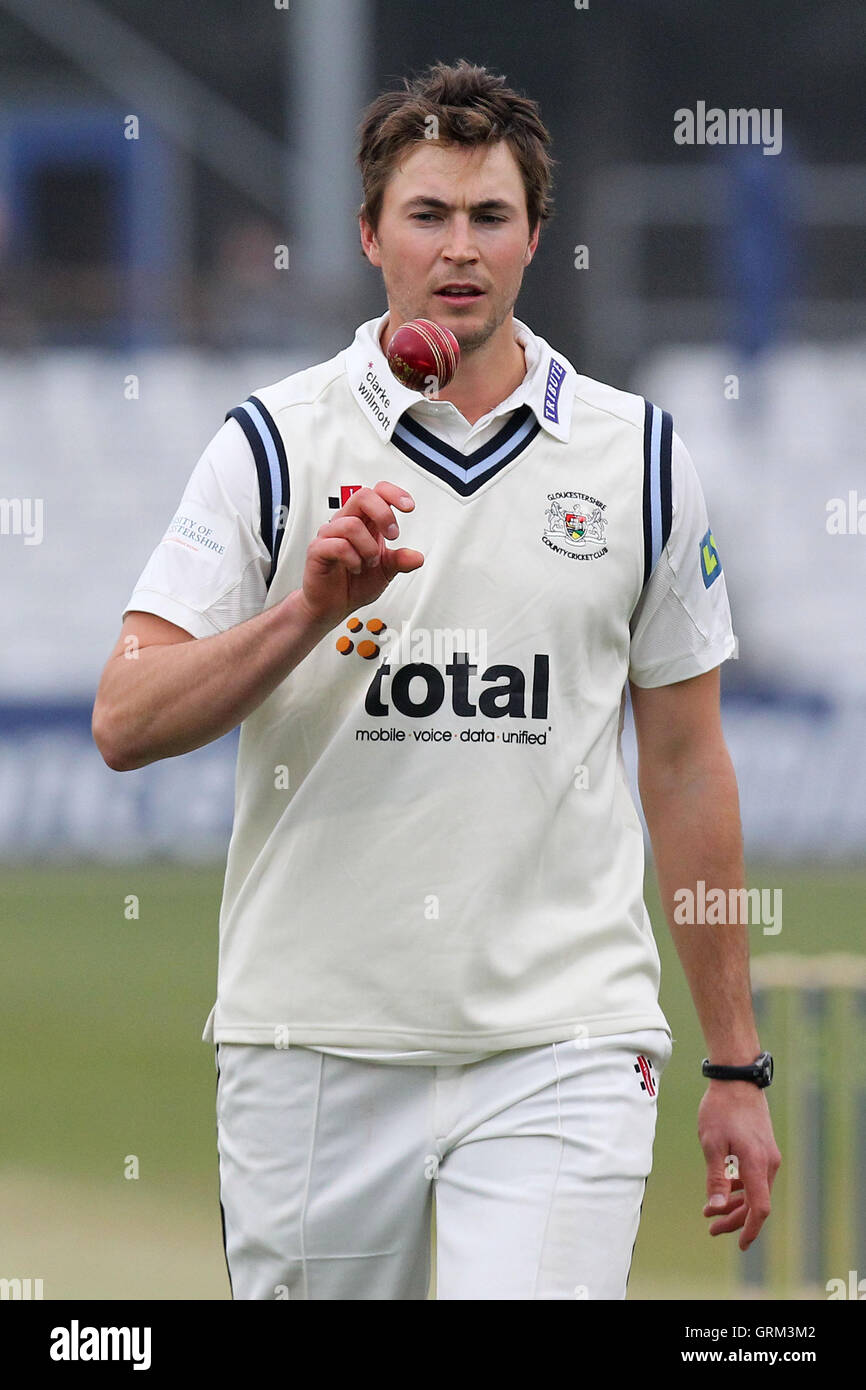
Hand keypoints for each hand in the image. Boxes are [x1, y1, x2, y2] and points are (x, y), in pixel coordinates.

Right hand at [297, 483, 422, 630]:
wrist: (332, 605)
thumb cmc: (353, 583)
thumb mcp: (385, 572)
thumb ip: (400, 561)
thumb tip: (417, 557)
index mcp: (364, 522)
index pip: (376, 492)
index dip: (393, 494)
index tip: (409, 507)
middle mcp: (346, 523)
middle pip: (362, 496)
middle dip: (384, 515)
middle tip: (392, 536)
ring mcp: (330, 535)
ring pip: (351, 524)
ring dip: (368, 547)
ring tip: (369, 562)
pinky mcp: (318, 550)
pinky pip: (337, 545)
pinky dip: (353, 559)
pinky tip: (356, 568)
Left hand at [698, 1081, 781, 1249]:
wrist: (738, 1079)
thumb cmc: (721, 1109)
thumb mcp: (711, 1143)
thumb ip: (715, 1177)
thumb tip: (714, 1206)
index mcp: (756, 1164)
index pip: (759, 1208)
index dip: (749, 1228)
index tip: (739, 1244)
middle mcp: (768, 1163)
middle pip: (756, 1203)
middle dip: (735, 1219)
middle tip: (711, 1228)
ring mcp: (769, 1155)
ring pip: (756, 1191)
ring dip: (736, 1204)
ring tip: (711, 1211)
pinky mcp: (765, 1148)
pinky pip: (756, 1177)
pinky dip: (741, 1188)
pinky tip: (725, 1188)